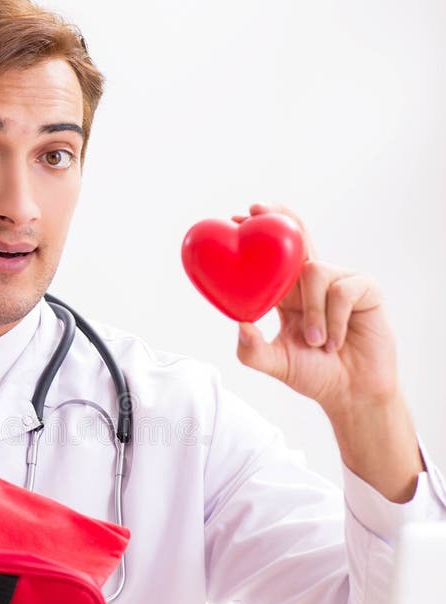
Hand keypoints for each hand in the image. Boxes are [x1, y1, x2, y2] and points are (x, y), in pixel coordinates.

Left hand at [233, 202, 398, 415]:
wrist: (351, 392)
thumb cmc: (315, 375)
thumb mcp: (276, 363)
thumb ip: (252, 349)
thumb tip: (237, 324)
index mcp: (289, 296)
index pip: (273, 258)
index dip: (260, 235)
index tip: (239, 217)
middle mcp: (314, 283)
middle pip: (299, 239)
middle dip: (280, 220)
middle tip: (258, 211)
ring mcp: (341, 283)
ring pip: (314, 273)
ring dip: (312, 313)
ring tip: (317, 342)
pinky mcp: (366, 289)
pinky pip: (342, 290)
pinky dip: (334, 320)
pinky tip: (336, 340)